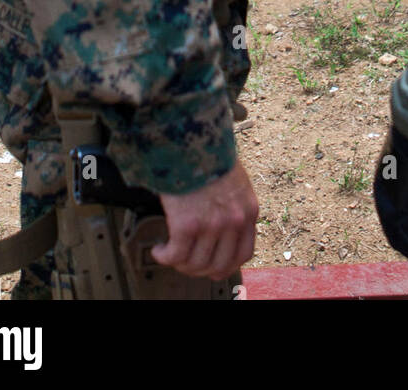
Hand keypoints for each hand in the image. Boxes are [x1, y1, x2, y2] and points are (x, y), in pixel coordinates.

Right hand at [151, 159, 258, 279]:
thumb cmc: (210, 153)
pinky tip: (159, 250)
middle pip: (219, 265)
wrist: (193, 138)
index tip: (213, 267)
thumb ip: (234, 206)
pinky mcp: (187, 225)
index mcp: (248, 210)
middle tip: (187, 263)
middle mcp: (233, 221)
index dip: (226, 265)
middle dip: (201, 269)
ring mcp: (212, 225)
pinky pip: (175, 256)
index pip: (243, 254)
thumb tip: (222, 228)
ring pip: (196, 264)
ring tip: (170, 254)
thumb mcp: (236, 181)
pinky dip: (164, 257)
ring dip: (180, 264)